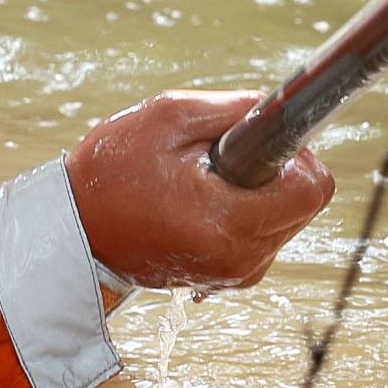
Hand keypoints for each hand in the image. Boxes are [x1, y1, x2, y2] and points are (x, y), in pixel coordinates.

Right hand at [63, 90, 334, 291]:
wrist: (74, 232)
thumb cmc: (111, 172)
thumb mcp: (168, 117)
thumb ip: (234, 109)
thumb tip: (284, 108)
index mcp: (228, 223)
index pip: (313, 188)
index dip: (297, 152)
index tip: (259, 138)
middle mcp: (241, 258)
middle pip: (305, 204)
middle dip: (276, 171)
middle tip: (221, 157)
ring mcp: (235, 273)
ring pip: (287, 219)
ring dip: (259, 192)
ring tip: (202, 182)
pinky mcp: (227, 278)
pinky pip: (263, 236)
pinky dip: (245, 212)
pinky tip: (201, 202)